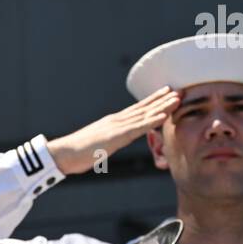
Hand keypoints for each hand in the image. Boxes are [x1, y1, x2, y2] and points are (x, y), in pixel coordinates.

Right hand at [45, 86, 180, 174]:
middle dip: (162, 99)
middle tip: (180, 90)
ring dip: (162, 107)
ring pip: (143, 115)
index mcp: (113, 123)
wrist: (62, 153)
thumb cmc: (77, 153)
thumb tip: (113, 143)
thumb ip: (108, 141)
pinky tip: (163, 116)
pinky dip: (151, 121)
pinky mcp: (115, 136)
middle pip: (143, 108)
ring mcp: (116, 127)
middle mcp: (116, 121)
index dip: (153, 101)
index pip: (137, 110)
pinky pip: (137, 128)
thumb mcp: (98, 145)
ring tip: (177, 99)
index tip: (167, 93)